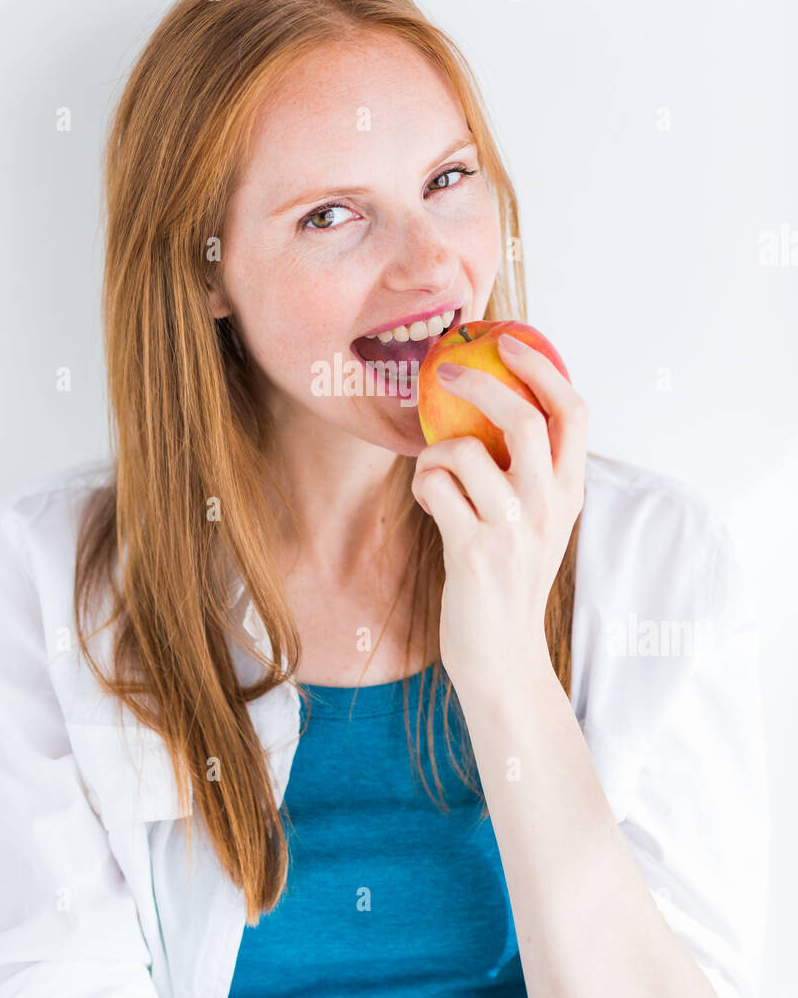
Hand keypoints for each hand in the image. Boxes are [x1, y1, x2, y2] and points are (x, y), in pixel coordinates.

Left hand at [411, 332, 586, 692]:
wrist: (503, 654)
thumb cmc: (509, 578)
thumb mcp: (537, 522)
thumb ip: (531, 472)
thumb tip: (496, 405)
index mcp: (569, 490)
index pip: (573, 410)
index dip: (542, 368)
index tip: (511, 342)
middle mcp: (548, 505)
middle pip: (522, 418)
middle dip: (478, 384)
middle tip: (444, 373)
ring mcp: (513, 528)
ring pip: (464, 451)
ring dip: (434, 452)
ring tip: (434, 476)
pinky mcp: (474, 551)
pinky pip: (436, 486)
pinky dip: (424, 485)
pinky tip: (431, 505)